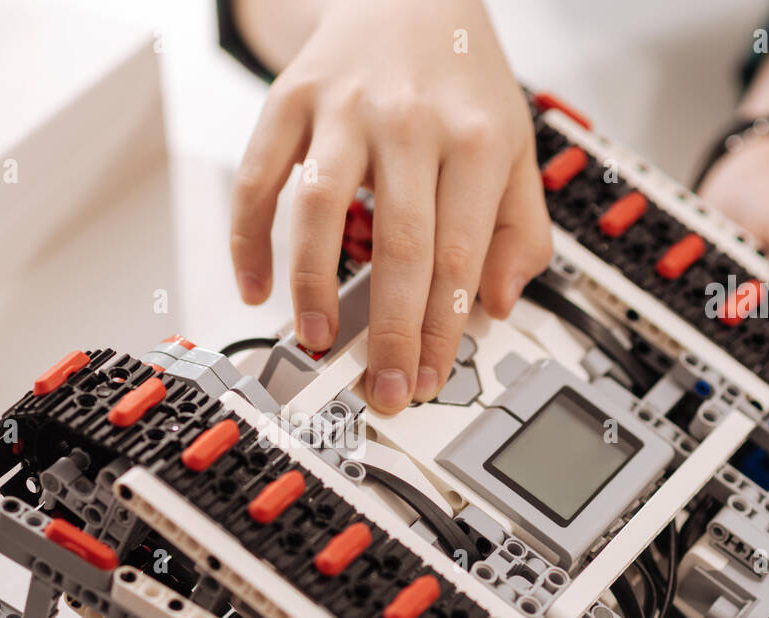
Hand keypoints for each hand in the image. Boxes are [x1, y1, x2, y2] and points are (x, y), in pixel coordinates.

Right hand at [229, 0, 551, 411]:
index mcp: (474, 139)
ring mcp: (343, 108)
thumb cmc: (461, 80)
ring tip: (316, 338)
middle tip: (381, 386)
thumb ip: (519, 227)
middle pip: (399, 243)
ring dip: (312, 283)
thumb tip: (495, 302)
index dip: (441, 329)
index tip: (428, 377)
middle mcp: (409, 121)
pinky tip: (256, 285)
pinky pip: (259, 176)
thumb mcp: (514, 146)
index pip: (458, 256)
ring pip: (318, 207)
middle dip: (389, 330)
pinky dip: (249, 236)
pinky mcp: (290, 100)